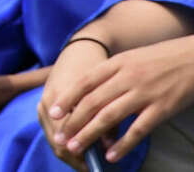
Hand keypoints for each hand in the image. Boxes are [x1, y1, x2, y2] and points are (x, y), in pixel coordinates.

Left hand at [49, 35, 193, 163]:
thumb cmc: (160, 60)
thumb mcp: (131, 59)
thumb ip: (111, 75)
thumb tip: (89, 95)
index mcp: (117, 64)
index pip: (84, 82)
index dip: (67, 99)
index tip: (53, 113)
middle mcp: (127, 78)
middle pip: (92, 102)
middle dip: (72, 122)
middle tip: (60, 138)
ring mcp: (144, 93)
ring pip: (109, 117)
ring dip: (89, 134)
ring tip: (76, 147)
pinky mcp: (162, 109)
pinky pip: (138, 130)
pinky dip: (122, 145)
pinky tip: (110, 156)